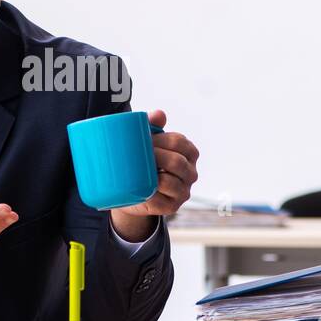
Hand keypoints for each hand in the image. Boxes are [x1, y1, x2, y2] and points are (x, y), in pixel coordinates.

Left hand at [109, 109, 199, 242]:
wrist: (130, 192)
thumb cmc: (142, 161)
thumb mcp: (146, 142)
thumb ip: (152, 125)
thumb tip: (159, 114)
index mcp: (188, 153)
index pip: (179, 142)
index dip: (160, 140)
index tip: (144, 141)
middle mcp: (190, 173)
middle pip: (177, 162)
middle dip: (156, 157)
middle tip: (136, 155)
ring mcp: (183, 191)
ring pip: (171, 182)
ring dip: (153, 176)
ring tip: (138, 172)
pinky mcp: (172, 207)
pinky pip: (162, 200)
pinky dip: (151, 195)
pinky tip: (142, 190)